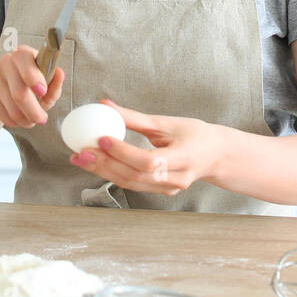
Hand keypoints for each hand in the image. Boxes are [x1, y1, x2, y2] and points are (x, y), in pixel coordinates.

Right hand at [0, 44, 63, 128]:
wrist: (0, 91)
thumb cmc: (28, 85)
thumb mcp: (45, 84)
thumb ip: (54, 81)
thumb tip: (60, 74)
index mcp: (24, 55)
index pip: (25, 61)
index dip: (34, 78)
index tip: (43, 91)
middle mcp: (7, 62)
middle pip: (19, 92)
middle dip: (33, 111)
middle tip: (42, 119)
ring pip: (12, 108)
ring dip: (25, 119)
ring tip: (31, 120)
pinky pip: (4, 115)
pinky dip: (14, 122)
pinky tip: (18, 118)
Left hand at [69, 99, 220, 196]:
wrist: (215, 156)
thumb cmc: (195, 134)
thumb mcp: (167, 122)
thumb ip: (134, 117)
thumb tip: (105, 104)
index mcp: (184, 158)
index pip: (149, 161)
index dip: (124, 152)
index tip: (102, 138)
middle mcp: (178, 178)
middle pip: (136, 176)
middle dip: (105, 164)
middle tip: (82, 151)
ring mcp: (170, 189)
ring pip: (132, 184)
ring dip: (104, 171)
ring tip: (81, 158)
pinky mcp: (161, 191)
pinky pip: (134, 185)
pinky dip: (113, 174)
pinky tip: (96, 164)